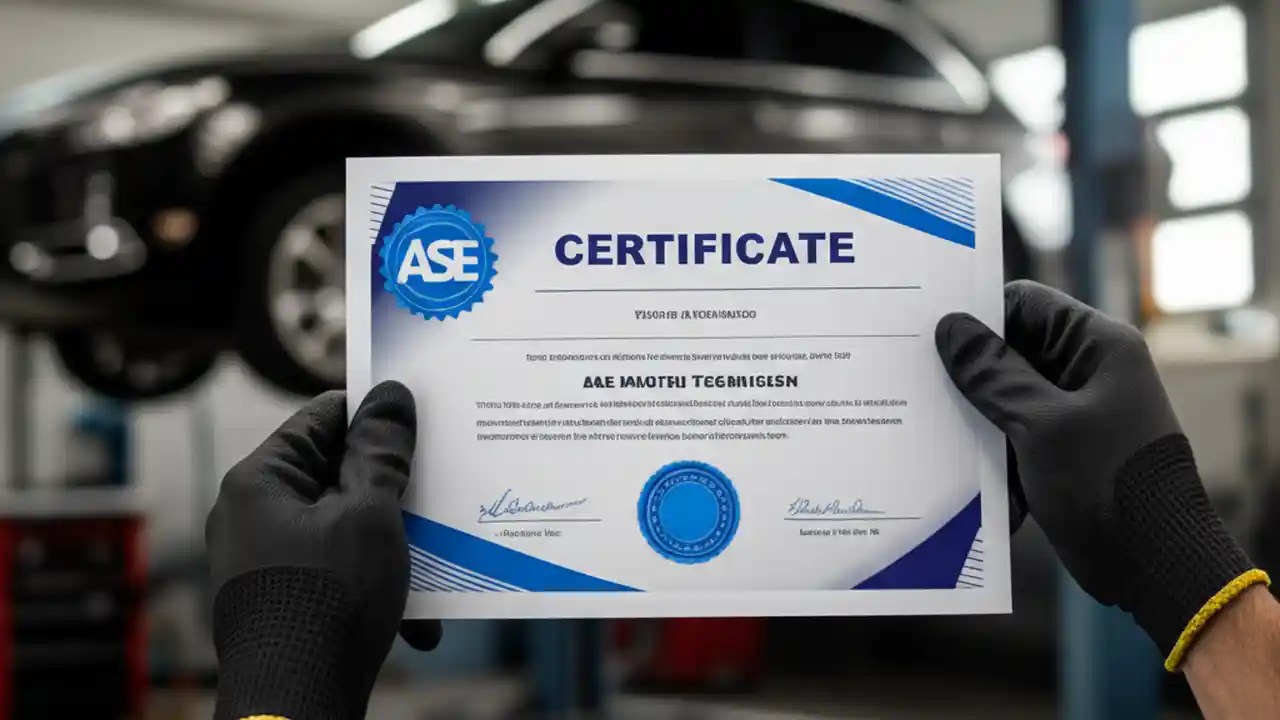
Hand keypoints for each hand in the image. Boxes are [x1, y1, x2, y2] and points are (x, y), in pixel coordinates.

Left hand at [207, 381, 439, 719]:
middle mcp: (254, 516)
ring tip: (436, 563)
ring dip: (394, 547)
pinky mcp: (283, 602)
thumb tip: (390, 396)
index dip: (373, 414)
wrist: (295, 700)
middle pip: (336, 476)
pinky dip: (377, 587)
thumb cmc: (325, 600)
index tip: (419, 416)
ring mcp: (266, 562)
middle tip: (440, 490)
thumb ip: (383, 453)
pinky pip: (338, 574)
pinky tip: (417, 620)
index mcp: (260, 480)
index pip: (322, 418)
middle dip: (394, 491)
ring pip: (344, 531)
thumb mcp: (370, 514)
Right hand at [936, 280, 1262, 667]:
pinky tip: (949, 463)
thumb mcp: (1042, 423)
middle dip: (967, 369)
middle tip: (913, 378)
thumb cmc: (1109, 484)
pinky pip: (1013, 434)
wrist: (1155, 567)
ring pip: (1006, 395)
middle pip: (1011, 350)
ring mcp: (1075, 414)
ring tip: (923, 423)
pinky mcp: (1061, 453)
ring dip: (973, 413)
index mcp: (1098, 347)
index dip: (977, 315)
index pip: (1025, 304)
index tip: (927, 333)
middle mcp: (1088, 372)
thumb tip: (951, 328)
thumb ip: (993, 374)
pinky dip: (988, 447)